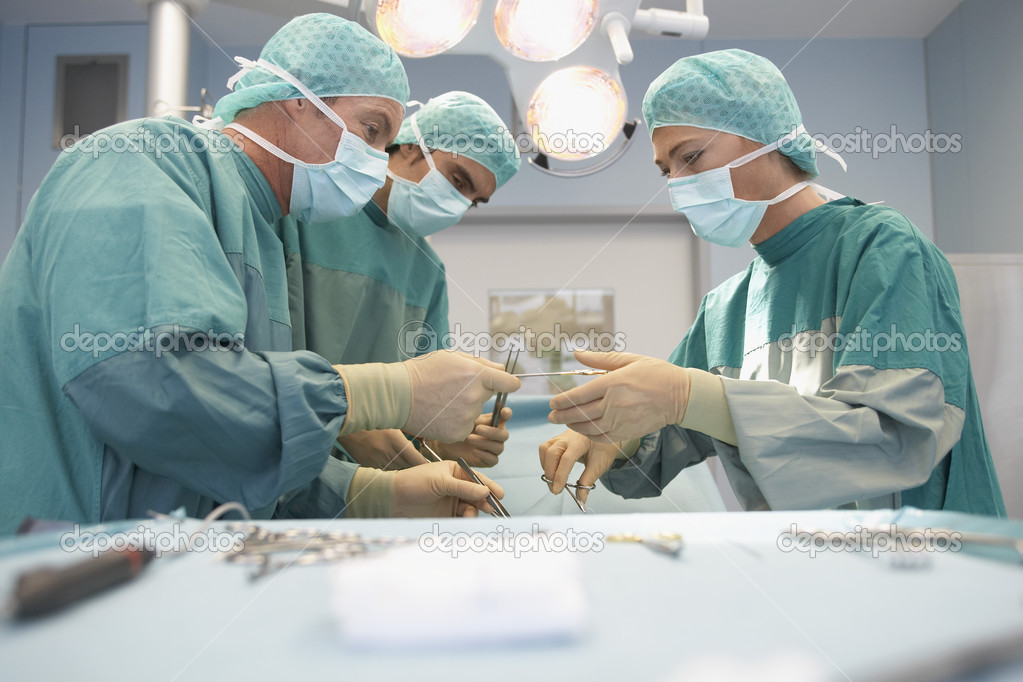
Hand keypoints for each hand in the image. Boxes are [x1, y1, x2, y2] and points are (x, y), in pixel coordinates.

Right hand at [337, 429, 427, 469]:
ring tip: (396, 456)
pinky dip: (386, 466)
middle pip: (408, 467)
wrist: (346, 422)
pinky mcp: (367, 466)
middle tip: (415, 459)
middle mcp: (387, 455)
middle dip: (413, 465)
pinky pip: (382, 470)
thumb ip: (406, 436)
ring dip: (399, 466)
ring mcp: (376, 462)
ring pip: (395, 470)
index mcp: (396, 443)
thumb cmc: (371, 418)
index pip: (417, 461)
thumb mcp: (393, 423)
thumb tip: (418, 444)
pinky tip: (384, 457)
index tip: (430, 465)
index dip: (425, 464)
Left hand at [391, 460, 504, 517]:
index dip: (489, 486)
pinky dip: (465, 521)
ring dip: (474, 512)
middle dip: (485, 501)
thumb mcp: (440, 482)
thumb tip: (486, 492)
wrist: (393, 500)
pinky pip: (462, 519)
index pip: (477, 478)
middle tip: (491, 508)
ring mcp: (451, 501)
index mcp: (455, 472)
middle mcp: (456, 486)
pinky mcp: (446, 516)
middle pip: (477, 494)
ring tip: (468, 515)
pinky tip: (463, 521)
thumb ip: (464, 488)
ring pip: (472, 508)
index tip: (499, 495)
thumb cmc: (414, 483)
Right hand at [404, 351, 520, 442]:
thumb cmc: (422, 372)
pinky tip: (439, 415)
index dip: (508, 383)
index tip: (505, 384)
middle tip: (453, 389)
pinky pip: (465, 427)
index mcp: (477, 375)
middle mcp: (475, 396)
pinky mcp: (458, 432)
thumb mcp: (451, 357)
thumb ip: (480, 363)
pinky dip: (455, 423)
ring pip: (475, 412)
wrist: (397, 396)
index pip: (510, 383)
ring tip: (442, 401)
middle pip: (489, 395)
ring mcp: (467, 417)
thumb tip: (502, 371)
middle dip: (477, 391)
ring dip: (465, 408)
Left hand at [431, 408, 510, 467]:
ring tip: (470, 439)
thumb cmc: (460, 429)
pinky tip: (474, 451)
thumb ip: (481, 418)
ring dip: (484, 443)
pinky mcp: (489, 460)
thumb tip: (489, 415)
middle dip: (491, 432)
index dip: (507, 414)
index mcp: (494, 422)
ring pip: (499, 447)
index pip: (505, 416)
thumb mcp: (469, 420)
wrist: (448, 445)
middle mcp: (497, 435)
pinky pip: (494, 460)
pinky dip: (484, 455)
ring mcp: (494, 448)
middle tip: (477, 428)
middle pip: (504, 435)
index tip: (503, 412)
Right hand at [539, 430, 620, 503]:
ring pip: (545, 450)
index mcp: (581, 441)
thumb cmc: (603, 448)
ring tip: (553, 481)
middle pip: (552, 453)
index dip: (560, 476)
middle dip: (550, 474)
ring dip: (546, 467)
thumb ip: (588, 481)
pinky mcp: (556, 439)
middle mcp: (568, 437)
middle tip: (555, 490)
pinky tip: (552, 471)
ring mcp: (560, 437)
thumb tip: (580, 499)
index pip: (566, 459)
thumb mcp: (599, 465)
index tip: (558, 490)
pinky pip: (545, 449)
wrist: (603, 432)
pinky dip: (545, 462)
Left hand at [548, 350, 689, 442]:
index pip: (579, 395)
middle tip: (551, 415)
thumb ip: (600, 359)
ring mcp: (620, 420)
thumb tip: (577, 354)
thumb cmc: (655, 373)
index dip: (562, 400)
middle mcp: (614, 403)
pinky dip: (588, 434)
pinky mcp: (626, 432)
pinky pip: (601, 436)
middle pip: (579, 413)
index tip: (552, 402)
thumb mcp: (629, 360)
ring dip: (572, 426)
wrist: (680, 396)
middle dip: (561, 415)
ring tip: (563, 422)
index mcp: (613, 383)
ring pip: (587, 427)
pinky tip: (582, 429)